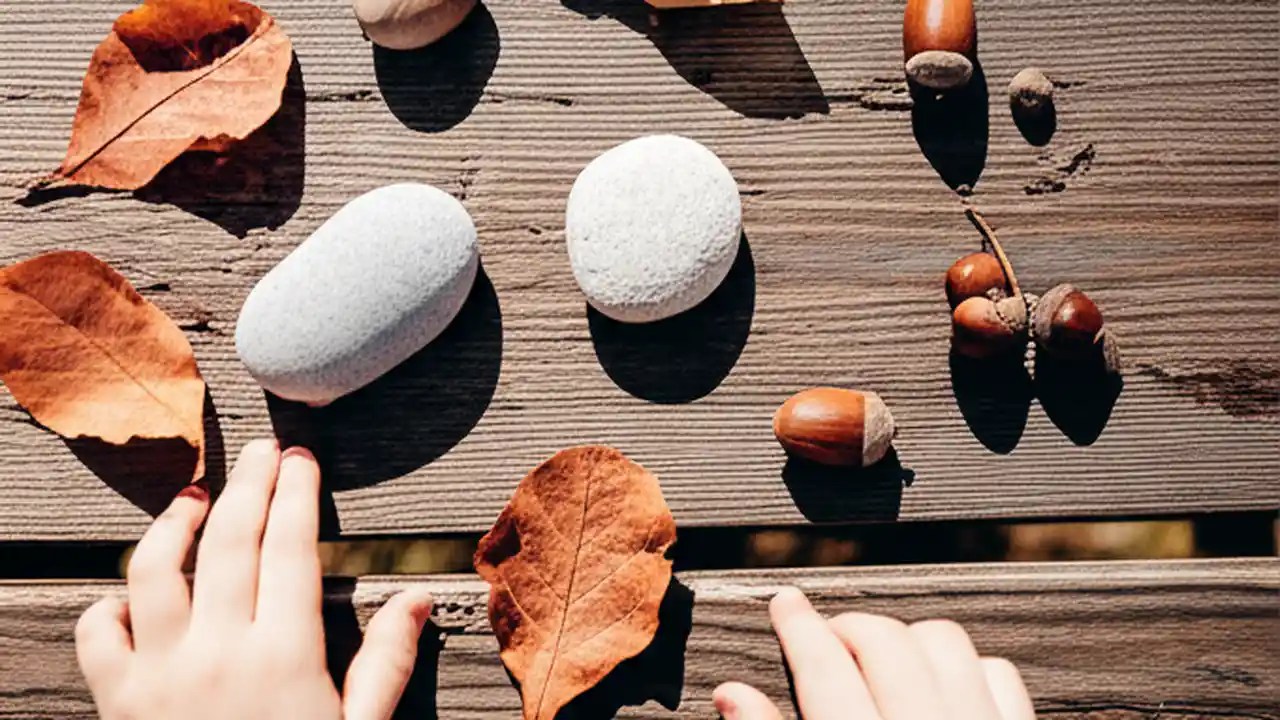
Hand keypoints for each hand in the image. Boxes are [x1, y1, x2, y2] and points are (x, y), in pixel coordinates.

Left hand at [75, 440, 435, 719]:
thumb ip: (387, 665)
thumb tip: (418, 598)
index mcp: (284, 654)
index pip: (289, 547)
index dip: (296, 493)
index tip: (301, 457)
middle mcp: (217, 651)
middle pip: (229, 542)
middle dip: (248, 484)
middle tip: (261, 449)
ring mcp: (159, 675)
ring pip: (154, 570)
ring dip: (175, 524)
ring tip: (196, 498)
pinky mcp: (117, 702)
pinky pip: (96, 635)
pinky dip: (108, 604)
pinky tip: (132, 590)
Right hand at [714, 587, 1034, 719]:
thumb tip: (731, 692)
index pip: (824, 667)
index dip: (798, 626)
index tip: (784, 600)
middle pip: (883, 640)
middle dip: (848, 626)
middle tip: (826, 638)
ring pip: (945, 643)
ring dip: (907, 639)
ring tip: (882, 658)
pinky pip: (1000, 674)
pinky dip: (968, 668)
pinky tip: (943, 685)